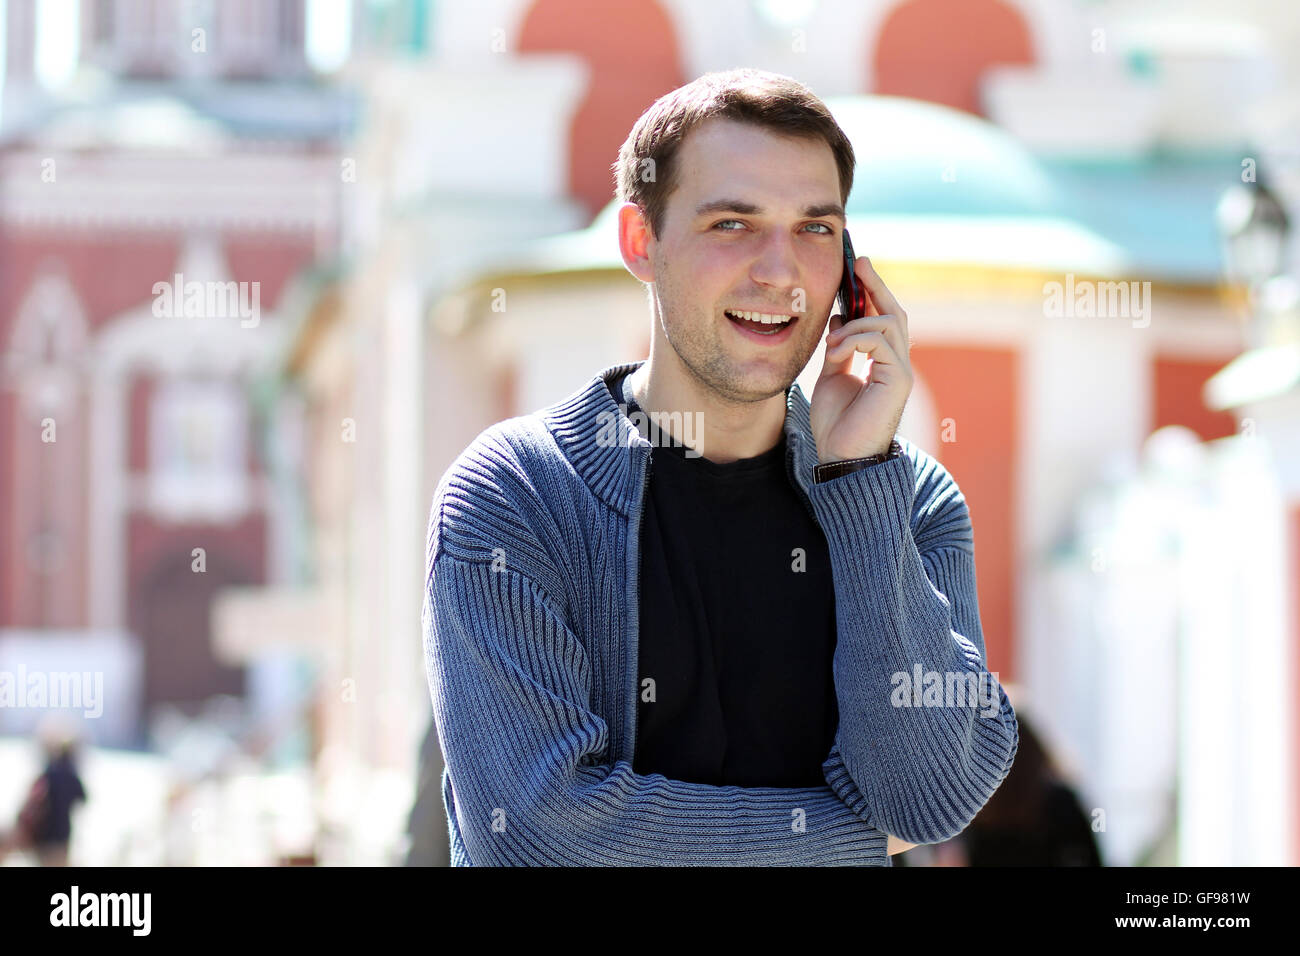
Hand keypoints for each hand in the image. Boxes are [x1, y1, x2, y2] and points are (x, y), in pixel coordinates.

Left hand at [810, 256, 912, 462]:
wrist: (840, 456)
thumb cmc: (836, 423)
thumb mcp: (831, 375)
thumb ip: (838, 347)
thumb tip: (838, 316)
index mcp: (881, 361)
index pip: (883, 317)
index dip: (872, 290)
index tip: (857, 267)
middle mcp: (896, 363)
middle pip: (893, 312)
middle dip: (875, 285)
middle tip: (857, 264)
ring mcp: (900, 371)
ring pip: (887, 323)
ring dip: (853, 325)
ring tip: (829, 345)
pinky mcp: (898, 379)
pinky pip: (879, 341)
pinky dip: (854, 340)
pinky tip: (835, 354)